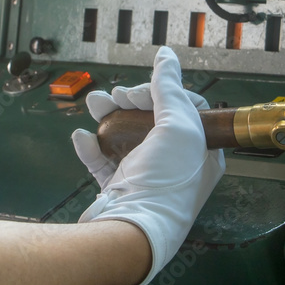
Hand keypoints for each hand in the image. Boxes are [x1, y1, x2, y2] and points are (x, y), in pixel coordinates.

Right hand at [71, 46, 224, 284]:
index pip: (185, 110)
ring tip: (94, 104)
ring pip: (125, 137)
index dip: (162, 93)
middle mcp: (176, 165)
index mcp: (201, 153)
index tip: (141, 91)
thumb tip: (166, 55)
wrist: (131, 229)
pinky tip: (83, 137)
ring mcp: (147, 178)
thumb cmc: (165, 180)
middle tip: (117, 96)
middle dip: (131, 102)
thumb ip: (169, 88)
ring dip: (108, 117)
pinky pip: (104, 162)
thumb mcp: (178, 126)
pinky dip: (92, 147)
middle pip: (152, 120)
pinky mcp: (119, 189)